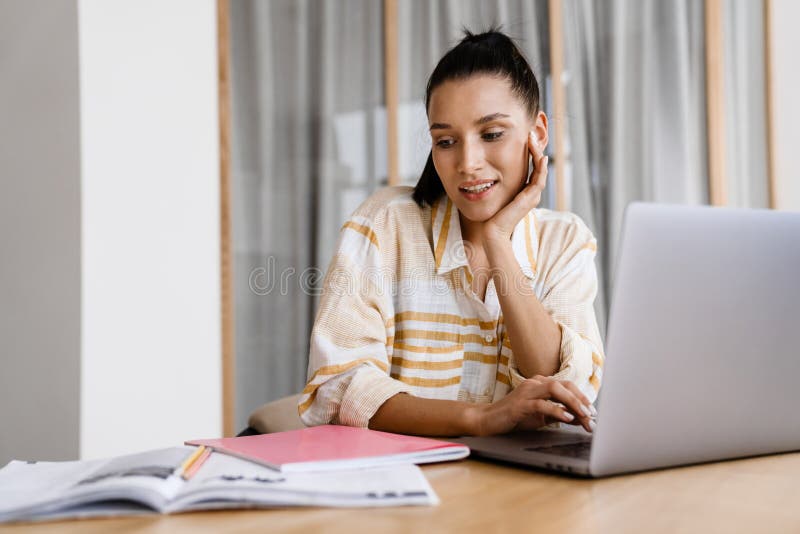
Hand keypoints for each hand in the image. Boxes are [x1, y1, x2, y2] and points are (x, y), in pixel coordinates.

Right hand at [470, 375, 595, 435]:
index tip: (593, 413)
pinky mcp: (520, 404)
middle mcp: (534, 384)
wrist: (488, 420)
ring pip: (555, 389)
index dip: (582, 397)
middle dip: (581, 399)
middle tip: (592, 415)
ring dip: (573, 402)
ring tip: (584, 415)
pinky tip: (567, 418)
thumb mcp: (541, 417)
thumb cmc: (514, 417)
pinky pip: (541, 403)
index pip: (566, 386)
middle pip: (564, 384)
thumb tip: (579, 418)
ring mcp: (526, 392)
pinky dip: (556, 410)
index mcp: (540, 384)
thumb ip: (558, 414)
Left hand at [483, 131, 547, 242]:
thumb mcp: (493, 191)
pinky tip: (540, 156)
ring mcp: (533, 195)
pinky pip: (540, 179)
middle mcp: (531, 191)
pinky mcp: (531, 199)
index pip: (531, 165)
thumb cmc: (490, 213)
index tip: (523, 135)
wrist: (492, 230)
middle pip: (538, 164)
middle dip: (535, 147)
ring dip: (537, 152)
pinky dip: (541, 168)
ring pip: (540, 169)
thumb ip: (494, 180)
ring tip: (533, 138)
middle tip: (530, 132)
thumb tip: (484, 166)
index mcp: (524, 189)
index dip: (529, 150)